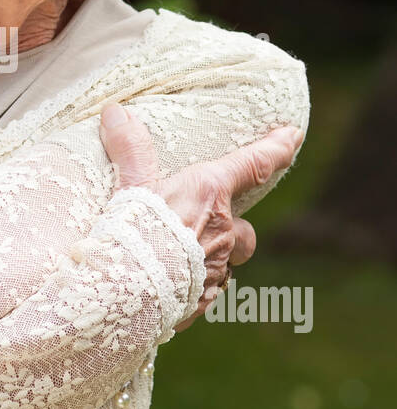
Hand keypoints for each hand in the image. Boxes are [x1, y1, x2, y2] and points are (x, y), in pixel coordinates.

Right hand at [98, 103, 302, 330]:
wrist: (126, 296)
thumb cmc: (130, 236)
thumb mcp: (128, 186)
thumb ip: (129, 149)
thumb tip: (115, 109)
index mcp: (209, 194)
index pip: (254, 165)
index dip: (277, 148)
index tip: (293, 136)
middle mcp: (223, 230)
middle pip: (243, 227)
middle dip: (233, 227)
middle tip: (203, 226)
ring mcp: (218, 268)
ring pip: (229, 261)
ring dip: (214, 257)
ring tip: (181, 259)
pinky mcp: (205, 299)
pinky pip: (209, 289)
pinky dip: (196, 285)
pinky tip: (170, 285)